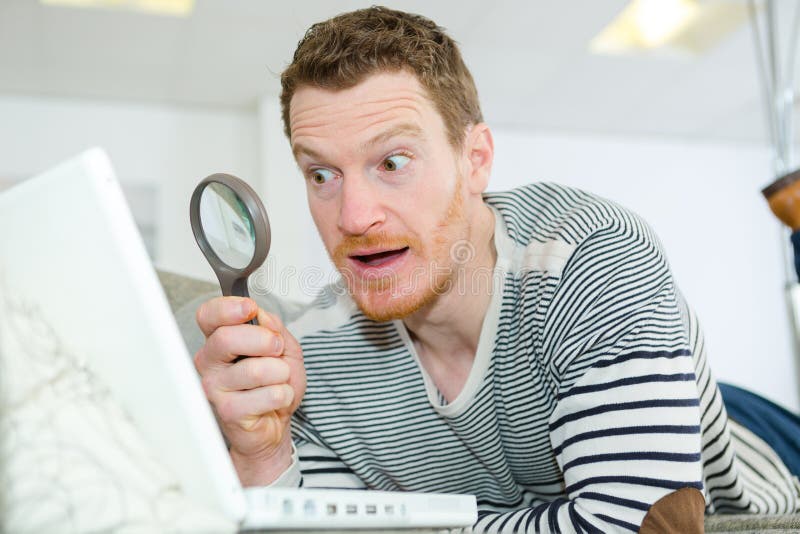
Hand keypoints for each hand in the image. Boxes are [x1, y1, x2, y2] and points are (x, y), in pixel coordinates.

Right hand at [194, 296, 305, 484]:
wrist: (275, 423)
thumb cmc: (273, 383)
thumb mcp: (283, 347)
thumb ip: (273, 327)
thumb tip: (261, 315)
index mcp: (219, 340)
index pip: (208, 316)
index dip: (227, 308)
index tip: (250, 309)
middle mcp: (209, 362)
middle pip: (227, 338)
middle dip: (265, 341)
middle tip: (277, 350)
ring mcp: (215, 387)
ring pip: (256, 369)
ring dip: (281, 373)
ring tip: (278, 381)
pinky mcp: (227, 411)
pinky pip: (268, 394)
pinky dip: (283, 394)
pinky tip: (275, 400)